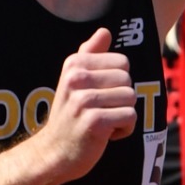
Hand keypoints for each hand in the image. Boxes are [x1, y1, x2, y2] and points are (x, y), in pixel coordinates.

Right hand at [27, 27, 138, 184]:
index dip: (118, 82)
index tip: (100, 96)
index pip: (122, 62)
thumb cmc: (69, 116)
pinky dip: (124, 130)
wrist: (53, 153)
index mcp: (74, 64)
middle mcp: (77, 78)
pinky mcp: (94, 121)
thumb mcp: (74, 81)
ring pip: (131, 98)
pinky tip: (106, 135)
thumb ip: (89, 55)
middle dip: (122, 99)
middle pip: (128, 79)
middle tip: (102, 112)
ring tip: (103, 123)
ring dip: (123, 115)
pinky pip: (129, 117)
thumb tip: (105, 31)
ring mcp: (84, 100)